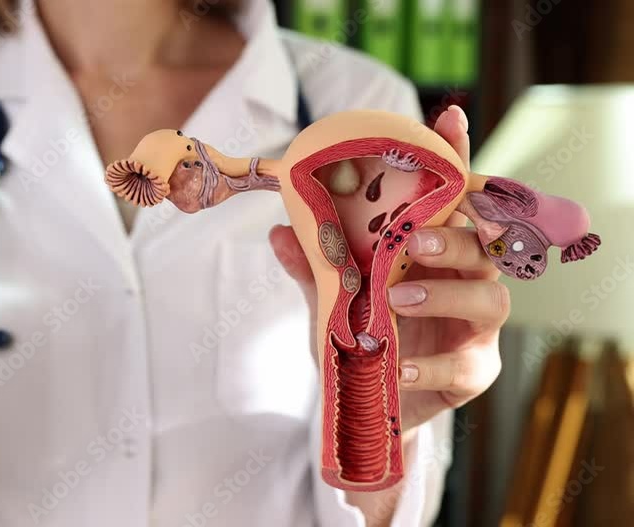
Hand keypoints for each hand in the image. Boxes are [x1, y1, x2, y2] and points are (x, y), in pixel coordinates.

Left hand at [269, 105, 506, 432]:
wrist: (364, 405)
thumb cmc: (358, 338)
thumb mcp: (327, 300)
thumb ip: (312, 266)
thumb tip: (280, 230)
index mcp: (431, 250)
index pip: (450, 198)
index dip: (454, 157)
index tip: (447, 117)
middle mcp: (463, 278)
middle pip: (483, 242)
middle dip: (455, 233)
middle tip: (414, 239)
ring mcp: (474, 326)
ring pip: (491, 296)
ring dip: (447, 293)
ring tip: (398, 299)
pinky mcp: (475, 370)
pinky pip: (467, 362)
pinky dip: (435, 362)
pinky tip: (404, 365)